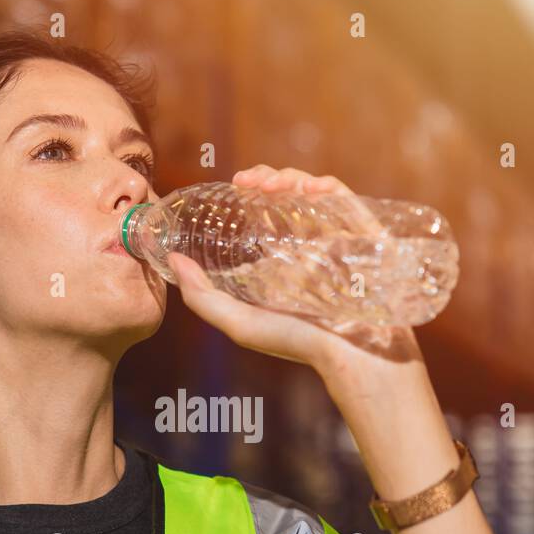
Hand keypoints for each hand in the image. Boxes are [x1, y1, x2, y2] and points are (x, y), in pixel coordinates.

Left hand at [167, 164, 426, 389]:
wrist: (351, 357)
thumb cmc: (298, 344)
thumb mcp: (240, 324)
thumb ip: (202, 298)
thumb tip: (172, 260)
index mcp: (282, 258)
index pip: (266, 212)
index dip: (251, 190)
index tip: (234, 184)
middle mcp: (309, 243)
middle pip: (288, 193)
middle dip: (266, 177)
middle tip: (246, 180)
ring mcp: (336, 236)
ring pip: (314, 190)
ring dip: (290, 177)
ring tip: (270, 185)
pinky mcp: (361, 235)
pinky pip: (345, 200)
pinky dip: (326, 186)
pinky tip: (308, 188)